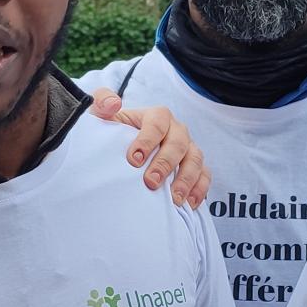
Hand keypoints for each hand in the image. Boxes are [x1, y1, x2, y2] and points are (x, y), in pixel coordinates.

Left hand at [90, 88, 209, 207]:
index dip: (147, 140)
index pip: (157, 123)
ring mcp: (188, 148)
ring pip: (195, 159)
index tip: (133, 159)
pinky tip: (189, 204)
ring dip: (185, 180)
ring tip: (173, 199)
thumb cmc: (114, 133)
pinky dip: (200, 189)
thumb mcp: (103, 117)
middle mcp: (176, 130)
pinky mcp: (195, 166)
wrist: (123, 147)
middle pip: (178, 143)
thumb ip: (101, 103)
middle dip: (165, 163)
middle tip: (151, 182)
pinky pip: (204, 176)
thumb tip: (112, 104)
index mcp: (156, 116)